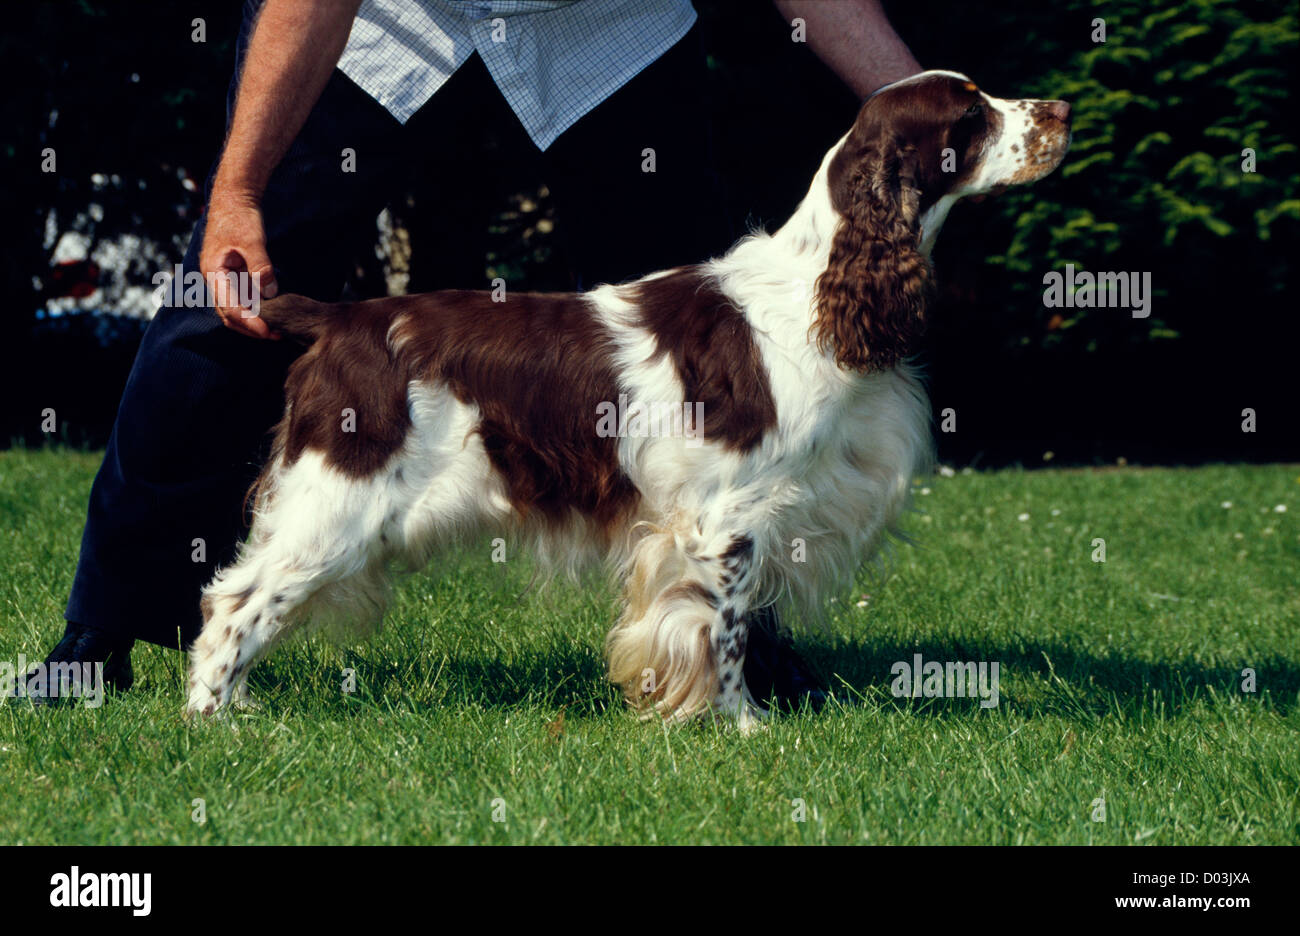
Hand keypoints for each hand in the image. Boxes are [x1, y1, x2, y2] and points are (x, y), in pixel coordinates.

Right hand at [199, 191, 279, 338]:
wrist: (233, 200)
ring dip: (254, 321)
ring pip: (235, 310)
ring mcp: (223, 279)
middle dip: (251, 328)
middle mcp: (215, 280)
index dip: (248, 322)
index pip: (229, 307)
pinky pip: (242, 299)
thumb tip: (268, 292)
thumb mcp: (252, 240)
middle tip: (275, 335)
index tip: (267, 331)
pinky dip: (256, 309)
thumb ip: (259, 266)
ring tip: (277, 330)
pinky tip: (273, 313)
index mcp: (213, 273)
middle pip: (229, 315)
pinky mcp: (233, 277)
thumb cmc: (239, 217)